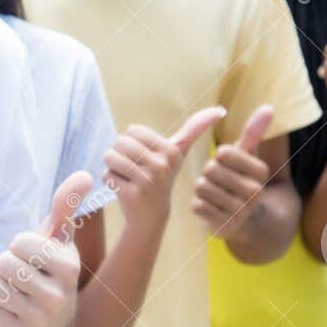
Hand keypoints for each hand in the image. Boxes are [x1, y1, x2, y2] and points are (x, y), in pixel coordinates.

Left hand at [0, 173, 91, 326]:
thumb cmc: (48, 272)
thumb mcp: (58, 241)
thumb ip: (66, 206)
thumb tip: (85, 173)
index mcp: (69, 266)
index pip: (20, 241)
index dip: (20, 246)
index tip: (34, 258)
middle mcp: (61, 296)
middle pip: (4, 262)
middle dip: (6, 266)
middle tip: (23, 277)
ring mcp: (43, 321)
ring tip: (18, 293)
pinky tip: (13, 313)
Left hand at [103, 106, 226, 226]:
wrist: (152, 216)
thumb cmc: (161, 176)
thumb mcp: (179, 152)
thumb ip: (195, 128)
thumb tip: (219, 110)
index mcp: (171, 151)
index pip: (132, 131)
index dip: (133, 143)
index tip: (146, 158)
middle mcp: (162, 165)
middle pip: (120, 142)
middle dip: (121, 154)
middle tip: (135, 170)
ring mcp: (147, 181)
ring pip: (110, 157)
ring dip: (113, 167)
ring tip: (128, 178)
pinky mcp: (131, 195)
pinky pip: (106, 175)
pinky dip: (110, 181)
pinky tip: (124, 190)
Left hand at [193, 105, 274, 240]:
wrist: (245, 221)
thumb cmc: (240, 180)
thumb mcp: (248, 156)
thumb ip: (254, 132)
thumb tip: (268, 107)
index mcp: (261, 172)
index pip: (223, 152)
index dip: (219, 157)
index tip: (228, 165)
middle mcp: (254, 192)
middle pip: (210, 170)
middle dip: (209, 174)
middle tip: (219, 182)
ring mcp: (240, 212)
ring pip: (202, 187)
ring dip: (202, 190)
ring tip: (215, 195)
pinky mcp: (224, 227)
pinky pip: (197, 206)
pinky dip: (199, 205)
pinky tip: (211, 208)